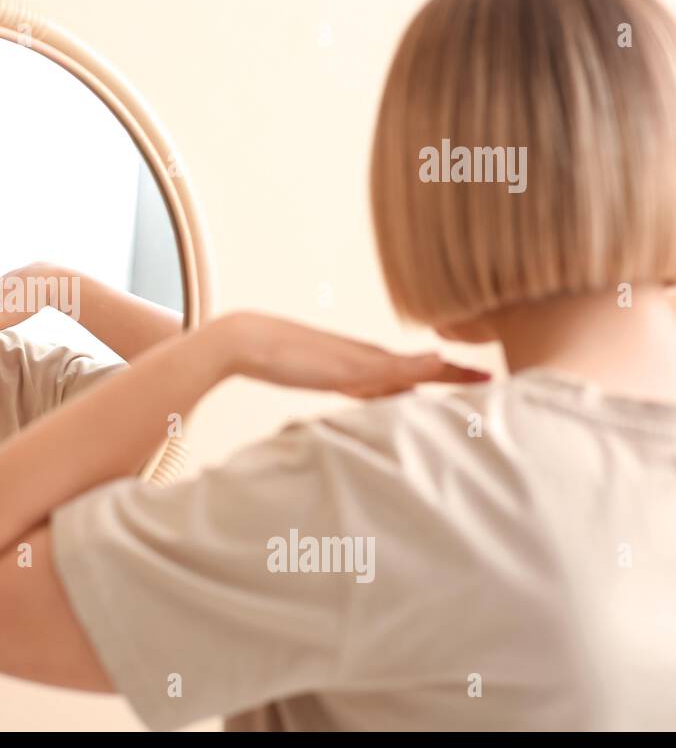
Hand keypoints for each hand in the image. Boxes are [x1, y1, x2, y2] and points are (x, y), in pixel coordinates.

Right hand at [216, 311, 489, 397]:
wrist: (247, 339)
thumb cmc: (273, 359)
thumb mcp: (315, 380)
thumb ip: (334, 389)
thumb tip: (353, 408)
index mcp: (363, 364)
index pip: (416, 371)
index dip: (448, 374)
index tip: (482, 379)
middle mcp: (367, 359)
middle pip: (424, 368)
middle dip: (460, 375)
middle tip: (499, 380)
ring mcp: (358, 360)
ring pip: (414, 369)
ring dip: (448, 372)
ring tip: (484, 376)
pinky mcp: (345, 365)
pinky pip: (388, 368)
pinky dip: (417, 365)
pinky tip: (440, 360)